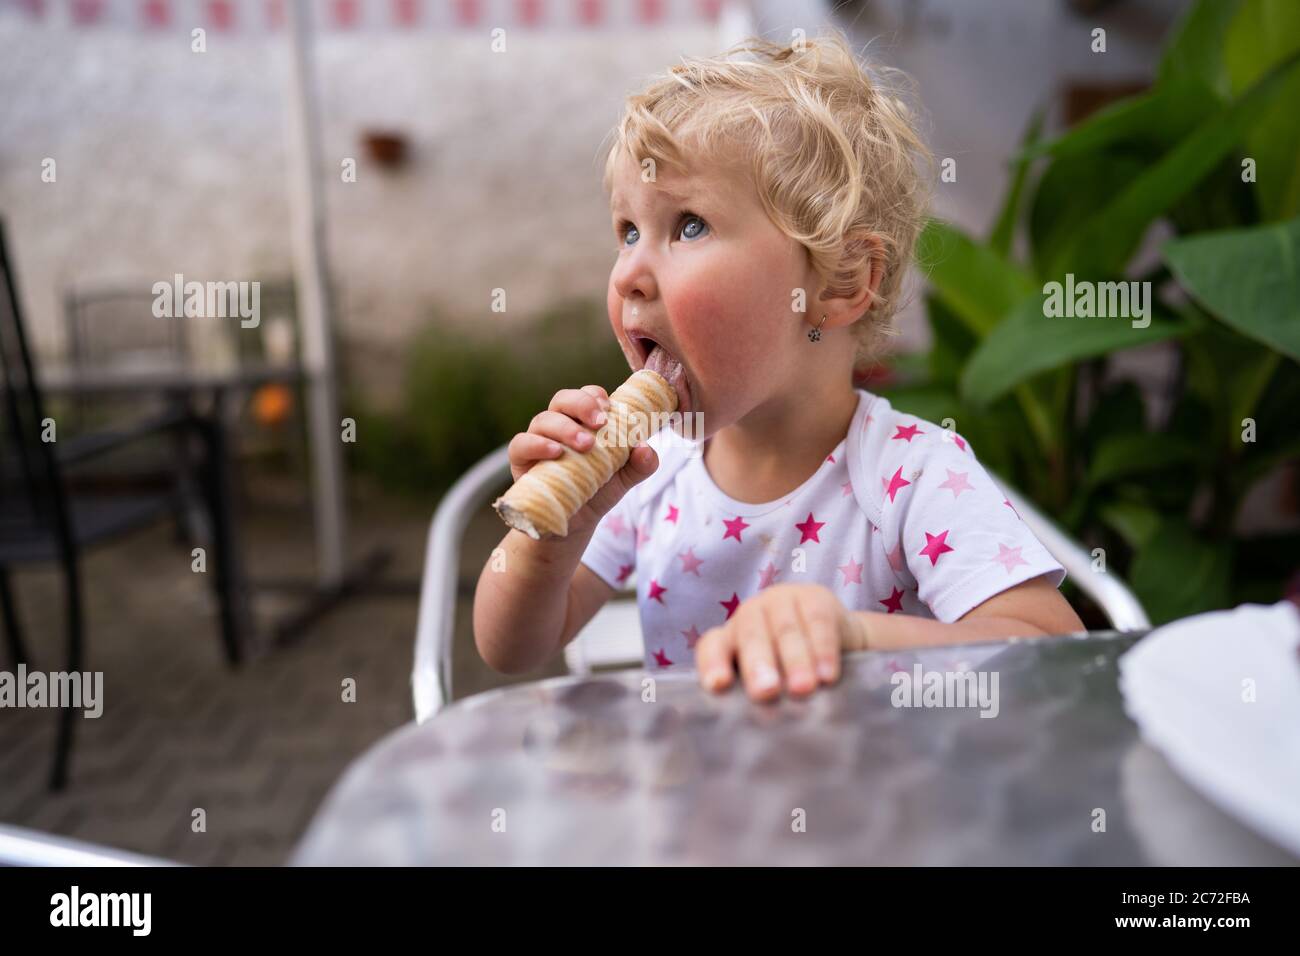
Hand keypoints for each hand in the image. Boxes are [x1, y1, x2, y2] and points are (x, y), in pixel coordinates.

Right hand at [505, 384, 657, 534]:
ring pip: (543, 419)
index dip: (595, 396)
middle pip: (562, 399)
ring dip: (565, 427)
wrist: (574, 524)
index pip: (586, 395)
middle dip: (581, 404)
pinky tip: (555, 452)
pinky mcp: (521, 461)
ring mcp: (537, 441)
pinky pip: (520, 444)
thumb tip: (645, 449)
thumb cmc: (597, 491)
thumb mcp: (624, 479)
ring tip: (585, 444)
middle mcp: (558, 426)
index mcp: (582, 422)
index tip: (609, 408)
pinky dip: (537, 444)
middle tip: (600, 422)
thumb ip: (640, 465)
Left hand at [695, 584, 864, 701]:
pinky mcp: (814, 598)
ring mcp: (782, 601)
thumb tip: (750, 737)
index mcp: (730, 637)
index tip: (718, 686)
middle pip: (749, 635)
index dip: (713, 663)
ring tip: (803, 689)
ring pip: (785, 629)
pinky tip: (828, 675)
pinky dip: (823, 649)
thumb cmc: (792, 673)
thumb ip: (756, 700)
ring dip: (795, 660)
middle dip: (757, 664)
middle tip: (766, 692)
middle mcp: (751, 614)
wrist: (840, 641)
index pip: (712, 646)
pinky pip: (818, 622)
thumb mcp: (770, 684)